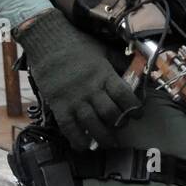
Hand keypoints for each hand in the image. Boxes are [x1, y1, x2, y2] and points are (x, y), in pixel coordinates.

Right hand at [18, 9, 142, 148]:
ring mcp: (74, 98)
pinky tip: (83, 146)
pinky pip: (68, 126)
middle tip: (122, 126)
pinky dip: (77, 138)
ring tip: (109, 143)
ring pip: (92, 123)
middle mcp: (91, 88)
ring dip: (103, 136)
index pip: (124, 95)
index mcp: (104, 74)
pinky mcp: (58, 104)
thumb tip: (136, 68)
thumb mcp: (102, 49)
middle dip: (120, 123)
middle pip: (110, 113)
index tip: (138, 114)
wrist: (47, 39)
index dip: (134, 108)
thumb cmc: (76, 43)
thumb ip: (118, 61)